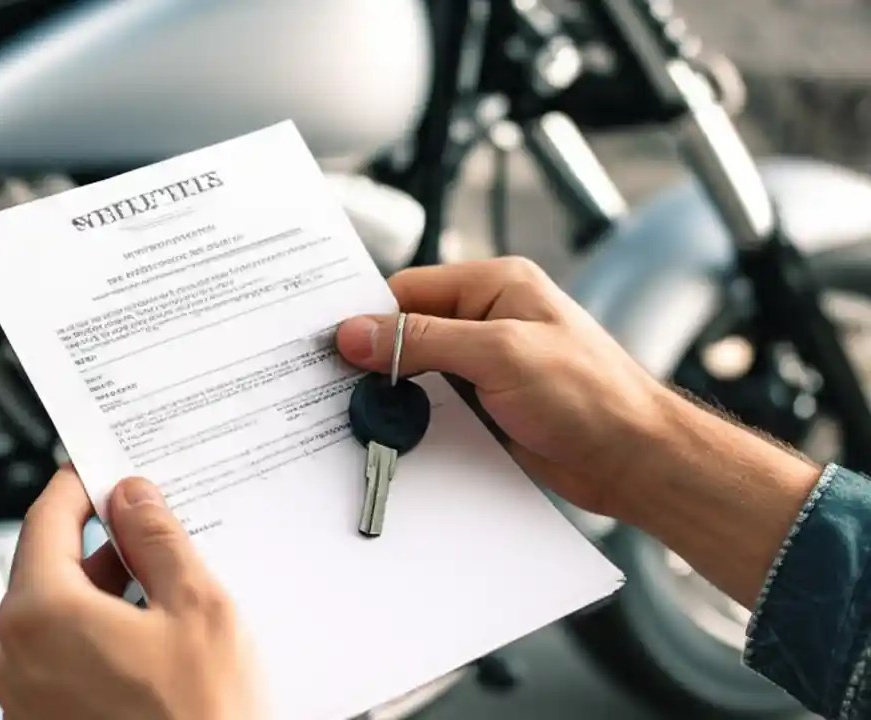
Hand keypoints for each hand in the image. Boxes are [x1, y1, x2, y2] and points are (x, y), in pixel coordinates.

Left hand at [0, 469, 263, 719]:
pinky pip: (61, 658)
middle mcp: (14, 655)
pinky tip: (150, 641)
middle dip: (101, 544)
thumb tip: (133, 496)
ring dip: (103, 593)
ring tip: (164, 592)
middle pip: (49, 567)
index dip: (80, 486)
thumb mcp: (196, 609)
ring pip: (56, 615)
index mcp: (40, 613)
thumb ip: (157, 539)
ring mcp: (22, 697)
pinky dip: (97, 636)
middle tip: (151, 529)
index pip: (46, 517)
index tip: (104, 471)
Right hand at [336, 259, 818, 604]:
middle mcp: (488, 319)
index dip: (367, 317)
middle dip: (373, 358)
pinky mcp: (487, 406)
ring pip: (415, 372)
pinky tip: (391, 435)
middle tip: (330, 382)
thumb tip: (357, 333)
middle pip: (406, 330)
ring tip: (354, 414)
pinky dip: (411, 420)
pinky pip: (433, 406)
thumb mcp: (499, 355)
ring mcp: (486, 365)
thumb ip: (422, 341)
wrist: (637, 460)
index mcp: (495, 285)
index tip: (329, 345)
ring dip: (391, 394)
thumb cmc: (593, 395)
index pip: (408, 290)